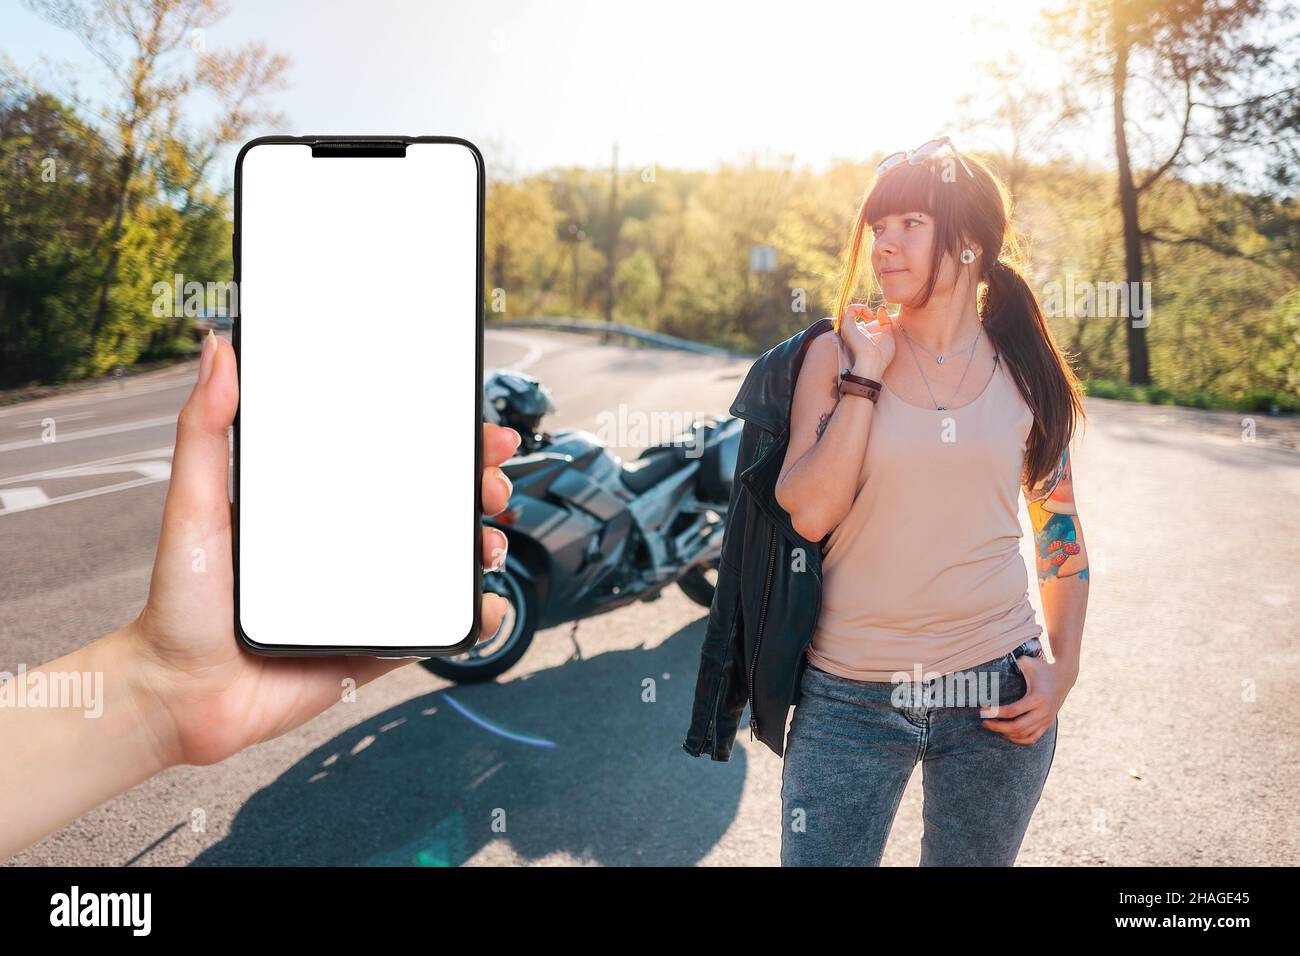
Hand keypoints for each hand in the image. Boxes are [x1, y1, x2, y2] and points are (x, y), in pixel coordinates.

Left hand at [121, 331, 520, 768]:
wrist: (181, 696)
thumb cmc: (180, 601)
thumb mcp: (193, 504)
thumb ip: (205, 429)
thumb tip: (217, 350)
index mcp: (322, 508)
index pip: (395, 461)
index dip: (444, 442)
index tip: (476, 428)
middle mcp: (354, 547)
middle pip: (437, 508)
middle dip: (479, 488)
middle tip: (491, 483)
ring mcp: (372, 596)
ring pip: (449, 564)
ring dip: (484, 545)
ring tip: (487, 542)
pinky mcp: (380, 646)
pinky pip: (441, 629)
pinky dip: (477, 618)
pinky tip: (485, 604)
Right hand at [839, 302, 895, 378]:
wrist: (874, 362)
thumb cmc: (881, 353)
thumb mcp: (887, 333)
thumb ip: (885, 320)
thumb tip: (881, 308)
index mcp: (859, 333)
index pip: (858, 317)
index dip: (868, 314)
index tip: (877, 318)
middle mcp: (851, 330)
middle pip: (853, 313)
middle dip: (864, 310)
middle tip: (872, 317)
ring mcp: (848, 328)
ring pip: (850, 309)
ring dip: (862, 308)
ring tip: (870, 315)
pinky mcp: (847, 326)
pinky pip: (851, 309)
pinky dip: (861, 307)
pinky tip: (869, 315)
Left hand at [978, 653, 1074, 744]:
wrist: (1065, 676)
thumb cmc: (1042, 667)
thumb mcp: (1028, 662)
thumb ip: (1013, 662)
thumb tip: (992, 657)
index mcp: (1037, 698)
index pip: (1012, 711)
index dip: (995, 713)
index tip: (982, 710)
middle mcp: (1043, 711)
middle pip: (1017, 726)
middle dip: (998, 726)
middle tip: (984, 722)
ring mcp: (1046, 719)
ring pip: (1024, 734)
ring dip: (1006, 733)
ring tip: (992, 726)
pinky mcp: (1047, 723)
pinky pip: (1033, 737)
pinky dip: (1019, 739)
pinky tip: (1007, 734)